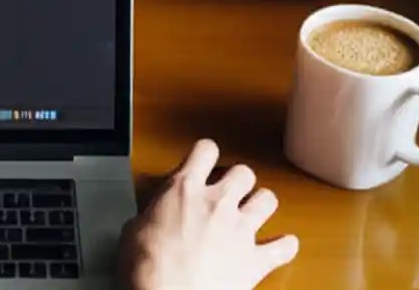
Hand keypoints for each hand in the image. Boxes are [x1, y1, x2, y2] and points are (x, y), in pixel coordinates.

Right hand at [121, 139, 298, 289]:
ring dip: (262, 203)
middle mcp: (217, 203)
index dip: (205, 154)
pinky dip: (284, 246)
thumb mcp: (133, 230)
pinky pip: (283, 248)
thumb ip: (149, 216)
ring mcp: (240, 230)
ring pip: (268, 199)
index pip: (204, 151)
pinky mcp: (254, 260)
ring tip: (254, 211)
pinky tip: (283, 246)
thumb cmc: (147, 267)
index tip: (204, 161)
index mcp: (184, 189)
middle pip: (243, 172)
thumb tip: (147, 221)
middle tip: (230, 190)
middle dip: (238, 180)